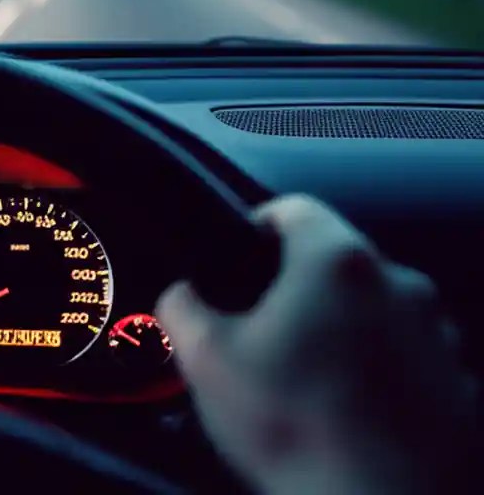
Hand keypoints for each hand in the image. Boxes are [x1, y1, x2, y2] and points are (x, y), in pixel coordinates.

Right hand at [158, 194, 475, 494]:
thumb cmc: (297, 429)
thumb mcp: (204, 359)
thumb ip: (181, 306)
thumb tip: (181, 295)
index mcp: (336, 261)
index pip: (292, 208)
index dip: (255, 227)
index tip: (239, 259)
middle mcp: (399, 284)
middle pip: (334, 264)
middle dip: (295, 293)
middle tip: (261, 339)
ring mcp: (437, 335)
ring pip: (372, 312)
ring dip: (340, 334)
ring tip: (304, 383)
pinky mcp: (457, 383)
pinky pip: (405, 360)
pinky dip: (376, 374)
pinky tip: (344, 411)